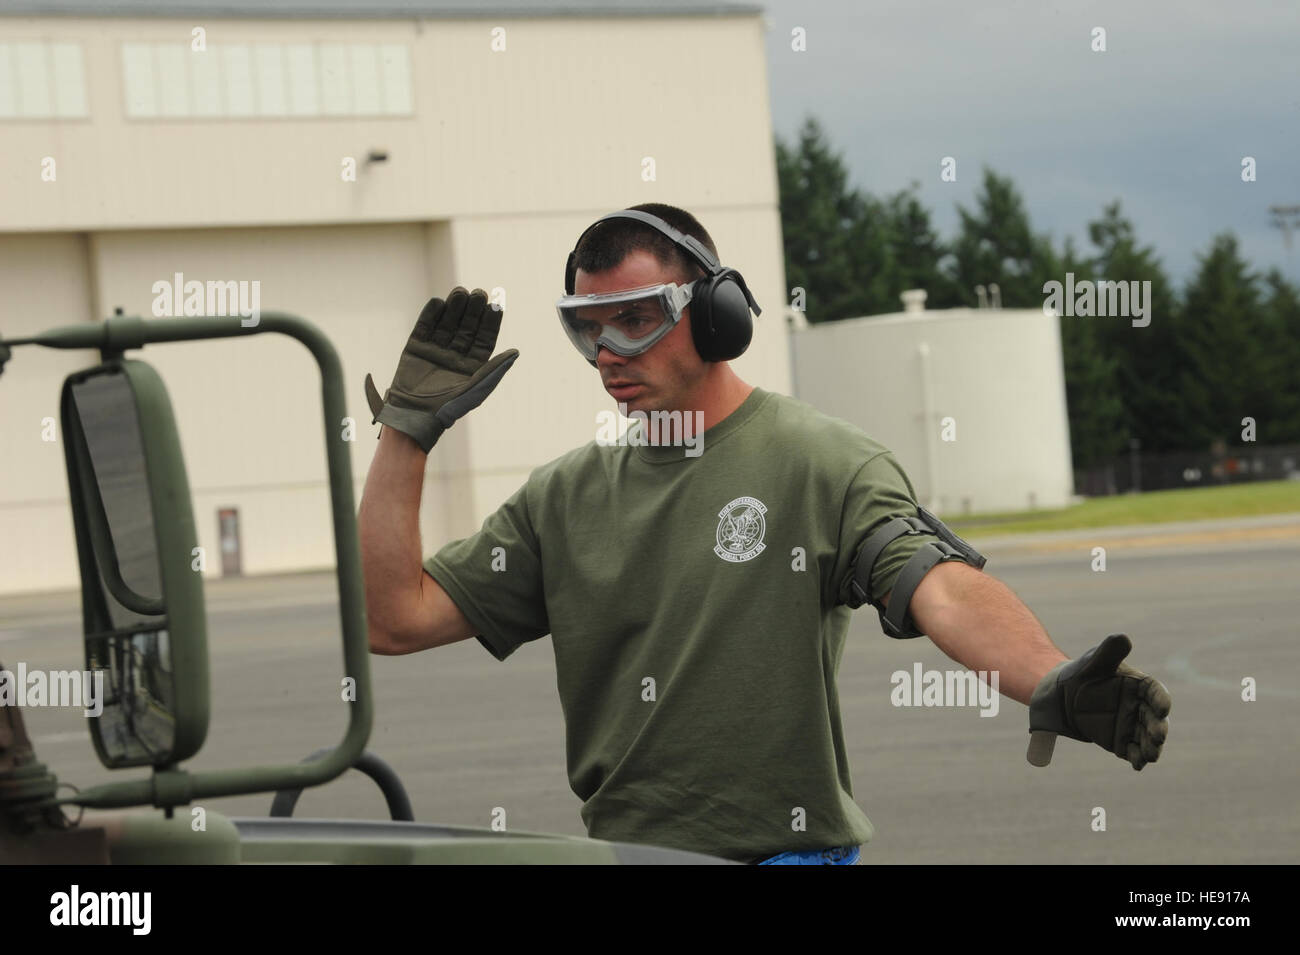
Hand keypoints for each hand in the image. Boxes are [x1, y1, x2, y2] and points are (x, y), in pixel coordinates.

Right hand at [364, 287, 518, 451]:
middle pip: (466, 327)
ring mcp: (435, 350)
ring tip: (460, 292)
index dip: (491, 321)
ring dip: (454, 308)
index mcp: (473, 364)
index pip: (485, 337)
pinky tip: (438, 302)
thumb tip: (516, 352)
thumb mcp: (477, 388)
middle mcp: (455, 355)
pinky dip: (430, 315)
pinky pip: (425, 327)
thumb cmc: (450, 408)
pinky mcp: (416, 347)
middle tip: (478, 293)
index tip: (497, 304)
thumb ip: (495, 369)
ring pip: (447, 324)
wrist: (415, 416)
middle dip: (473, 310)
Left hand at [1027, 634, 1170, 769]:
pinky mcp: (1120, 741)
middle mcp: (1139, 706)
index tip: (1163, 708)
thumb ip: (1107, 652)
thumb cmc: (1079, 673)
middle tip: (1158, 737)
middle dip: (1159, 728)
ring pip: (1146, 738)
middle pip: (1154, 718)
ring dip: (1151, 747)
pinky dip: (1136, 758)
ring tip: (1150, 756)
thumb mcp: (1092, 660)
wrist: (1059, 695)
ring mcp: (1131, 725)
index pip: (1154, 691)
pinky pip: (1132, 751)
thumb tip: (1123, 637)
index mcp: (1137, 684)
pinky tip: (1137, 764)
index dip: (1161, 699)